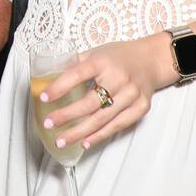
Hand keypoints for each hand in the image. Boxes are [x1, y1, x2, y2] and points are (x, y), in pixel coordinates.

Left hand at [38, 33, 174, 150]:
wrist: (151, 60)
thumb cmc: (119, 57)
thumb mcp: (96, 53)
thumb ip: (75, 65)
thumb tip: (48, 79)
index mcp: (103, 61)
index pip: (77, 74)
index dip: (59, 87)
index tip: (43, 98)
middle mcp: (119, 78)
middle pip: (89, 102)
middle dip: (66, 116)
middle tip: (48, 124)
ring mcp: (131, 94)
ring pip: (102, 119)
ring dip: (79, 132)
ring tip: (61, 140)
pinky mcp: (140, 107)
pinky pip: (117, 126)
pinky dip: (100, 136)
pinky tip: (85, 142)